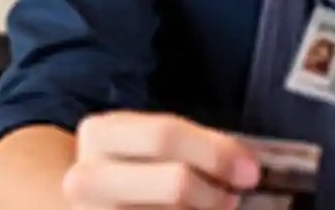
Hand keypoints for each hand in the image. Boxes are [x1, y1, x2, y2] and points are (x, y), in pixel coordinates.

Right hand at [63, 110, 261, 209]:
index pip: (165, 136)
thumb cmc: (132, 166)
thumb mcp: (147, 142)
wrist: (83, 203)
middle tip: (235, 197)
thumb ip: (190, 146)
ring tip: (212, 209)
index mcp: (100, 133)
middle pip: (174, 184)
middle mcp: (87, 177)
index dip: (215, 152)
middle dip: (215, 192)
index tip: (250, 169)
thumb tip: (245, 166)